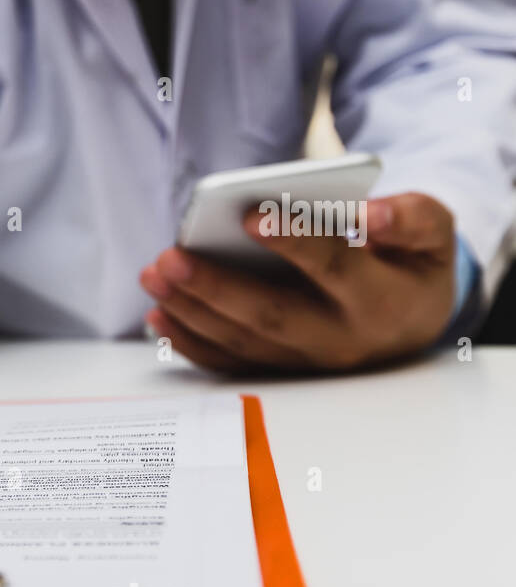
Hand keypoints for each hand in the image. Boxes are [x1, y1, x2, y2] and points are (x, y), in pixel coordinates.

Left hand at [139, 192, 456, 371]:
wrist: (412, 321)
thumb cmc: (410, 264)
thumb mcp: (431, 234)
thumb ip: (412, 217)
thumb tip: (371, 216)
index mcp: (379, 300)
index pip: (333, 268)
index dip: (293, 240)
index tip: (250, 215)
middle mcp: (339, 340)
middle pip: (270, 314)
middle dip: (215, 286)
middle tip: (170, 257)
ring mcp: (304, 362)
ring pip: (241, 341)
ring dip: (190, 310)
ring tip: (154, 275)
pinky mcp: (277, 370)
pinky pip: (228, 362)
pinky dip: (189, 342)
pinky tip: (158, 314)